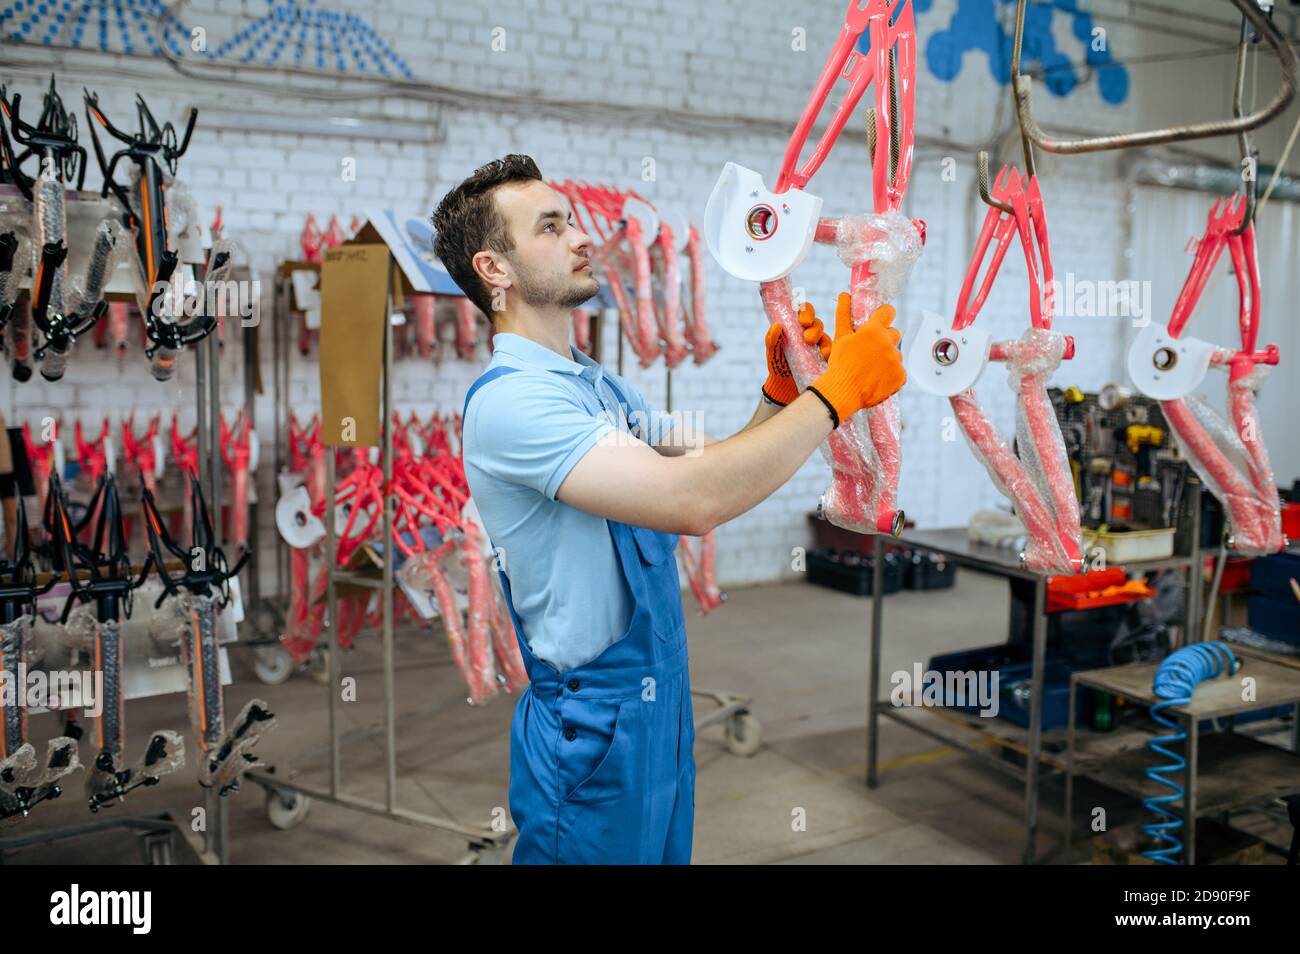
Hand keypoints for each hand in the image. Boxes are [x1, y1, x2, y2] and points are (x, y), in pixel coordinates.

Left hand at [761, 301, 832, 405]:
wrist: (784, 386)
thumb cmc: (777, 364)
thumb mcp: (773, 352)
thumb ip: (772, 340)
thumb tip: (777, 325)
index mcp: (797, 326)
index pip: (805, 312)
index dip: (807, 312)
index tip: (803, 321)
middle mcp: (810, 333)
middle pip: (818, 324)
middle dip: (815, 329)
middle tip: (807, 339)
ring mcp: (819, 346)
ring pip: (826, 338)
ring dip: (823, 342)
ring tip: (820, 351)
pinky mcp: (824, 358)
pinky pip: (832, 353)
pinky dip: (830, 354)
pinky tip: (826, 357)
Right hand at [807, 293, 904, 426]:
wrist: (842, 391)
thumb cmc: (840, 364)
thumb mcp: (841, 337)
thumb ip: (844, 314)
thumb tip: (844, 295)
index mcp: (874, 330)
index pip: (888, 312)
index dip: (884, 315)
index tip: (880, 320)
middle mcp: (888, 343)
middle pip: (894, 334)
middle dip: (884, 340)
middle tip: (870, 351)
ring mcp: (896, 360)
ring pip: (895, 354)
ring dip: (887, 358)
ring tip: (871, 369)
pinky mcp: (900, 376)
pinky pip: (899, 371)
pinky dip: (890, 375)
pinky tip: (877, 378)